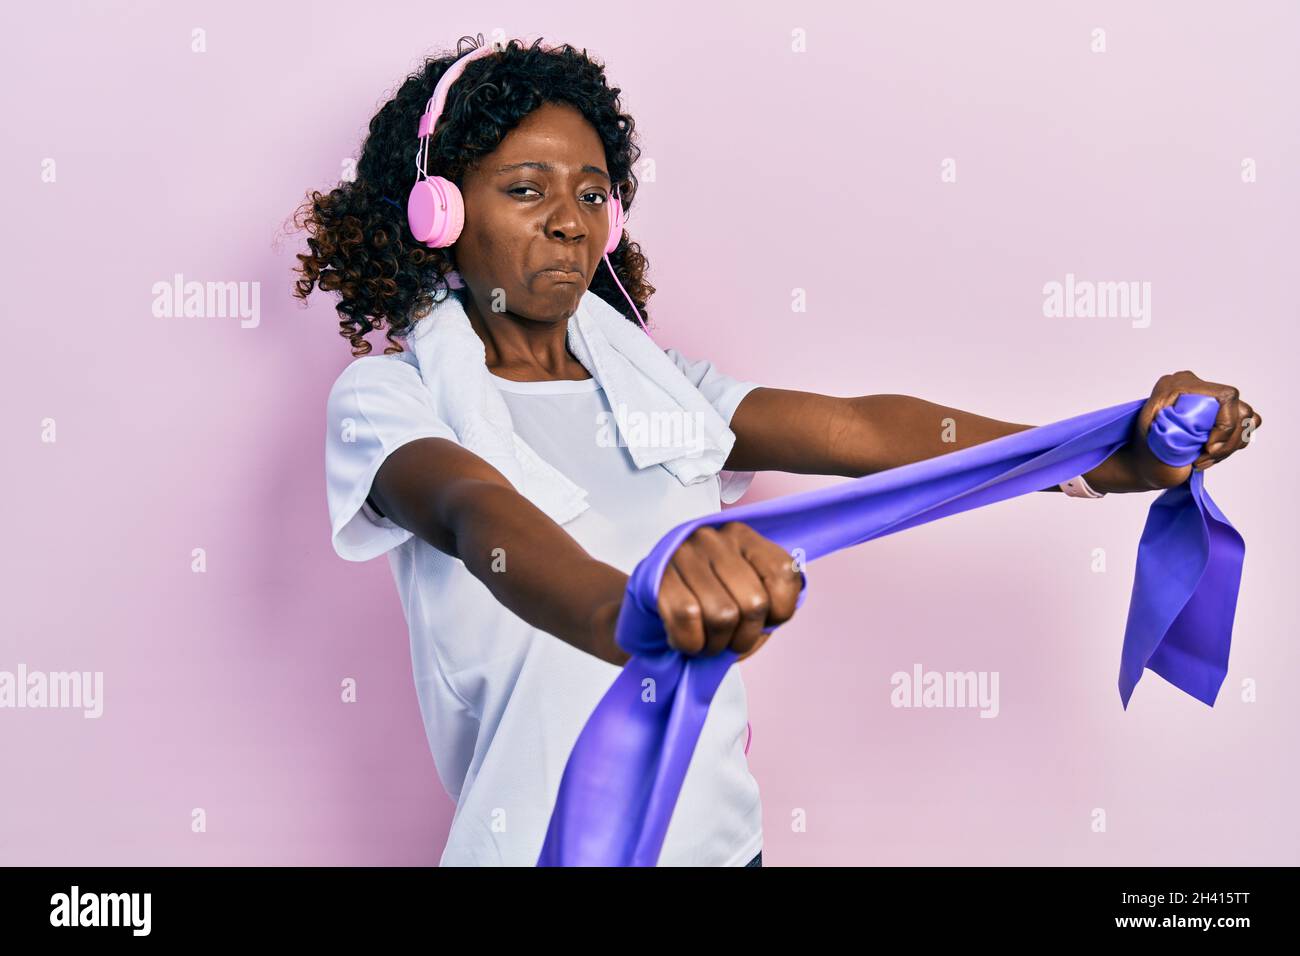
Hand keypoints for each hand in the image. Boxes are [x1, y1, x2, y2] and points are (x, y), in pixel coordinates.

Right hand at [591, 522, 804, 665]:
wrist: (636, 616)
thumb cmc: (697, 609)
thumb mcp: (739, 598)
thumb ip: (767, 605)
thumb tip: (772, 620)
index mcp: (742, 536)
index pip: (785, 574)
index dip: (780, 613)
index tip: (761, 622)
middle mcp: (712, 536)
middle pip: (754, 604)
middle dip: (743, 638)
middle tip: (726, 642)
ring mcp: (682, 553)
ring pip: (722, 616)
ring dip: (715, 645)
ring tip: (704, 641)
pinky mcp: (655, 577)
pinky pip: (687, 621)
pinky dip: (689, 643)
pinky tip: (682, 640)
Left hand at [1129, 370, 1261, 489]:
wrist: (1144, 463)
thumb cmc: (1146, 453)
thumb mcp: (1152, 438)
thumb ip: (1172, 426)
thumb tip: (1195, 419)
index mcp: (1178, 385)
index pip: (1226, 396)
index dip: (1226, 424)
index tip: (1209, 448)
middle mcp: (1197, 388)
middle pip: (1241, 410)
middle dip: (1228, 442)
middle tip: (1202, 460)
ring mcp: (1211, 400)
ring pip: (1247, 420)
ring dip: (1230, 447)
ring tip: (1203, 460)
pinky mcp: (1219, 414)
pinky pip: (1246, 427)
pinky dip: (1233, 446)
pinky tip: (1210, 456)